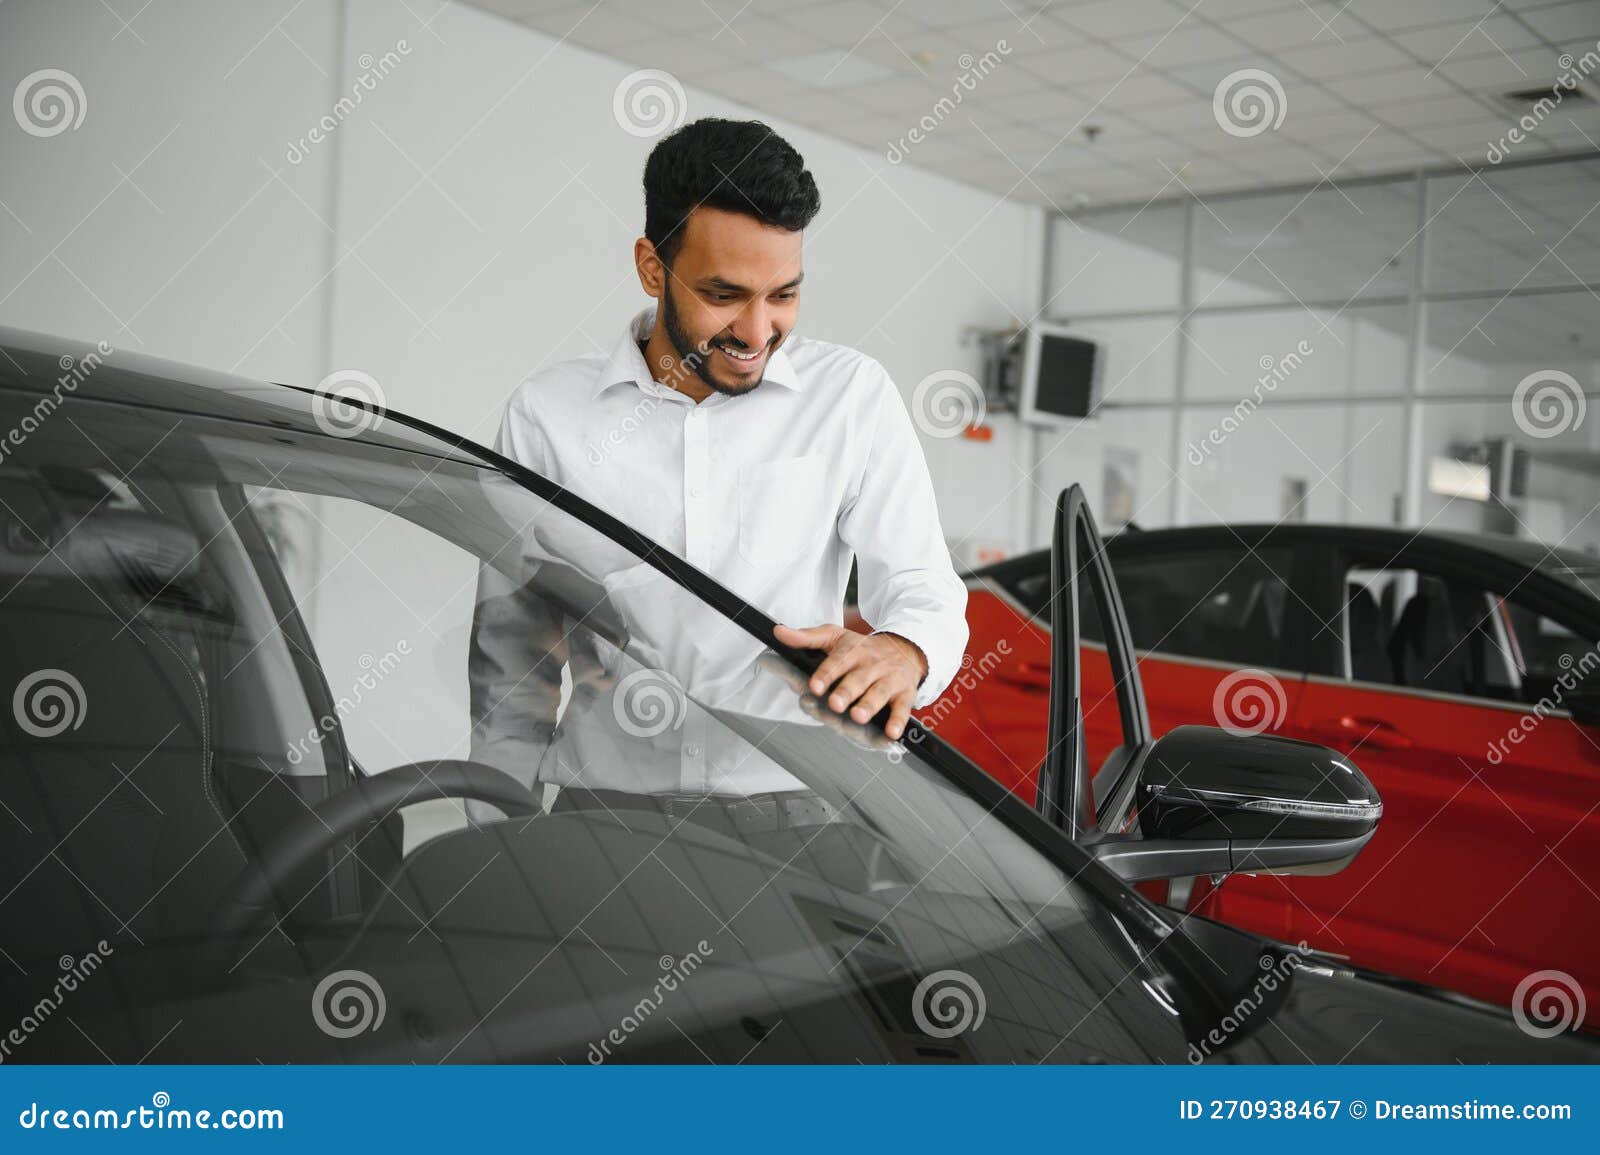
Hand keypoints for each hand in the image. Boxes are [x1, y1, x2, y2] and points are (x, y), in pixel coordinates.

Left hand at [772, 623, 927, 739]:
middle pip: (858, 679)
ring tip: (858, 716)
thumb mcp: (835, 637)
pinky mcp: (904, 694)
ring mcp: (889, 680)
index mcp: (852, 651)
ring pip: (879, 693)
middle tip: (835, 704)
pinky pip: (902, 708)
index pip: (837, 661)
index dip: (826, 674)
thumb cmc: (862, 649)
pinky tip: (890, 733)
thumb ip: (806, 638)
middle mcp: (871, 665)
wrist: (904, 649)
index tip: (814, 686)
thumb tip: (779, 632)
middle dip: (846, 692)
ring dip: (869, 705)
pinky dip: (898, 721)